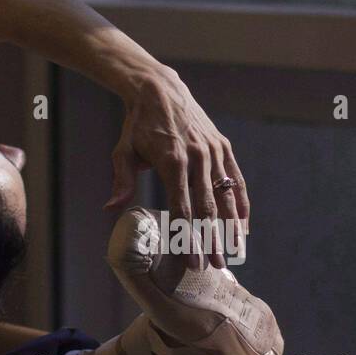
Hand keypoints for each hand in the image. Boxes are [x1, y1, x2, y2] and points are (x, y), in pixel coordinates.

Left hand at [105, 66, 248, 268]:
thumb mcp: (123, 151)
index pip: (182, 208)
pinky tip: (244, 225)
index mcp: (172, 162)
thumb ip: (121, 181)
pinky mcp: (222, 146)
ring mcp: (213, 151)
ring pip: (226, 195)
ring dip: (232, 226)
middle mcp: (197, 157)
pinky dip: (241, 202)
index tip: (193, 261)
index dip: (188, 237)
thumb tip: (111, 210)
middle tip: (216, 265)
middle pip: (207, 208)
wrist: (159, 89)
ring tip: (236, 251)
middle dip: (213, 240)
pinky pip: (235, 179)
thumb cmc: (137, 125)